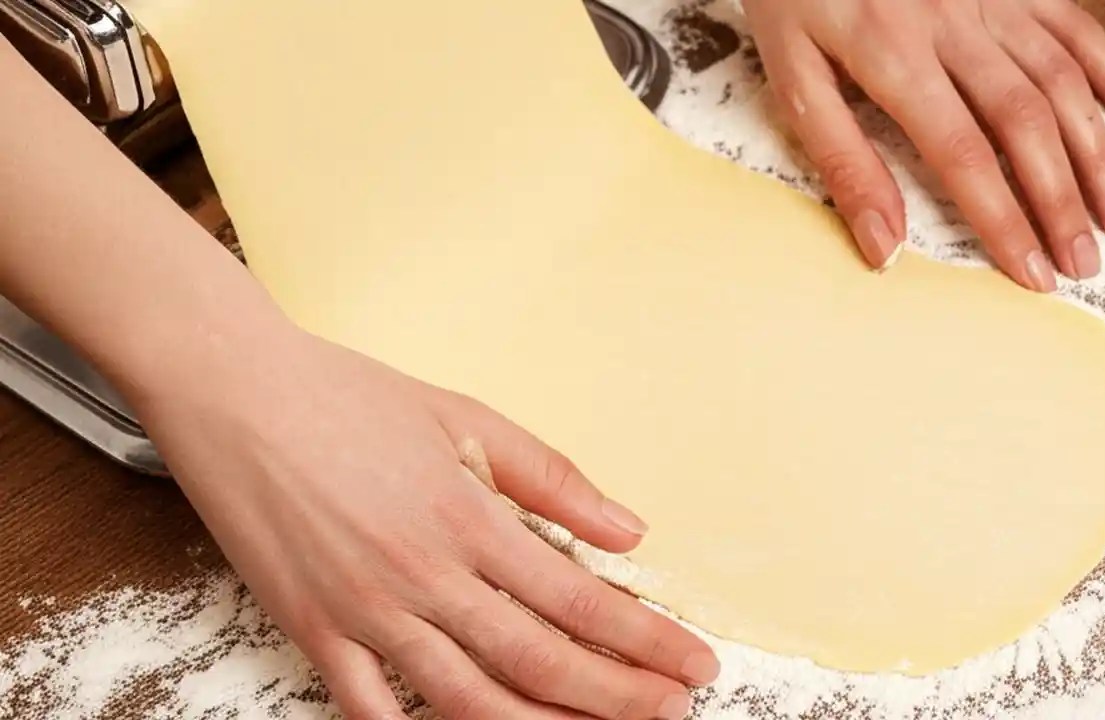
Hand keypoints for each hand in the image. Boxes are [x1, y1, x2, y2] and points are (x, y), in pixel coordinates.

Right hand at [139, 326, 717, 719]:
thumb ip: (552, 479)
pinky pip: (371, 709)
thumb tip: (631, 530)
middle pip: (538, 660)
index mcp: (469, 517)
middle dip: (616, 697)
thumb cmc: (348, 397)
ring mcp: (364, 610)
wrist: (234, 391)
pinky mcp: (311, 629)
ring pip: (467, 700)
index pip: (580, 599)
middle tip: (671, 713)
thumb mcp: (465, 418)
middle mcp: (424, 575)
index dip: (646, 641)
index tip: (693, 664)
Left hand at [742, 0, 1104, 288]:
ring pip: (1063, 80)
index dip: (1004, 220)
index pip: (962, 154)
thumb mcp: (792, 77)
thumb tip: (884, 245)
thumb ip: (842, 158)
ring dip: (1098, 153)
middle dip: (1062, 201)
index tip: (1032, 274)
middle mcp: (954, 22)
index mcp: (893, 55)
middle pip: (1026, 123)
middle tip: (1085, 263)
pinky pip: (1076, 27)